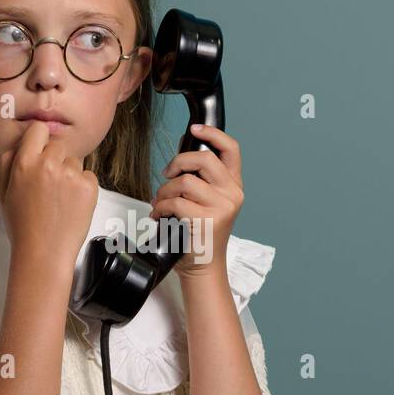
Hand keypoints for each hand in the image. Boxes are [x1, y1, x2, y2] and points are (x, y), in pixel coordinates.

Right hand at [0, 120, 98, 271]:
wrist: (44, 253)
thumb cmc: (22, 226)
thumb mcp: (3, 193)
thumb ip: (7, 163)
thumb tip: (18, 144)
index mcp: (24, 163)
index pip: (39, 130)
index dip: (40, 140)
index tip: (42, 151)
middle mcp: (48, 164)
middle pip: (59, 145)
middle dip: (56, 159)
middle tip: (50, 184)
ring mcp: (71, 175)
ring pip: (75, 161)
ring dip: (70, 174)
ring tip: (60, 199)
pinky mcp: (89, 187)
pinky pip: (89, 176)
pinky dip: (83, 187)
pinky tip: (71, 205)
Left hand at [149, 124, 243, 279]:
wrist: (203, 266)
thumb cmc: (199, 233)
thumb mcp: (206, 201)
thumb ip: (199, 176)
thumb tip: (183, 147)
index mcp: (234, 186)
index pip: (231, 149)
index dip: (213, 134)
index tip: (196, 128)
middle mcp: (232, 194)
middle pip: (203, 160)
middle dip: (177, 163)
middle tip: (166, 175)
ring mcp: (221, 207)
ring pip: (184, 182)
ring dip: (164, 192)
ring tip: (160, 203)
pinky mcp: (206, 220)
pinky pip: (175, 202)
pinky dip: (160, 208)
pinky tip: (159, 216)